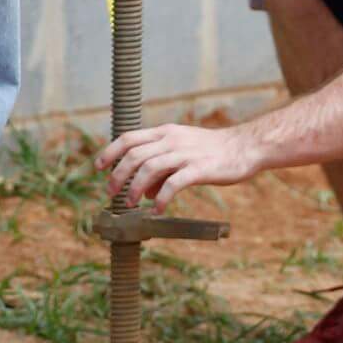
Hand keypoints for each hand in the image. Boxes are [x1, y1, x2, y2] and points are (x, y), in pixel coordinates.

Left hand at [98, 119, 261, 211]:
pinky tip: (158, 210)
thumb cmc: (211, 151)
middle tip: (111, 193)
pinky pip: (174, 184)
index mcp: (165, 132)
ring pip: (149, 168)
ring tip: (130, 204)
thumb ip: (161, 168)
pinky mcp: (199, 169)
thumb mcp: (182, 151)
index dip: (110, 152)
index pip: (129, 138)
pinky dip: (161, 198)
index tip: (98, 167)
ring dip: (135, 188)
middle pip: (134, 155)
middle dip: (118, 175)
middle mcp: (171, 139)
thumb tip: (144, 191)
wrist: (244, 147)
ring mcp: (185, 153)